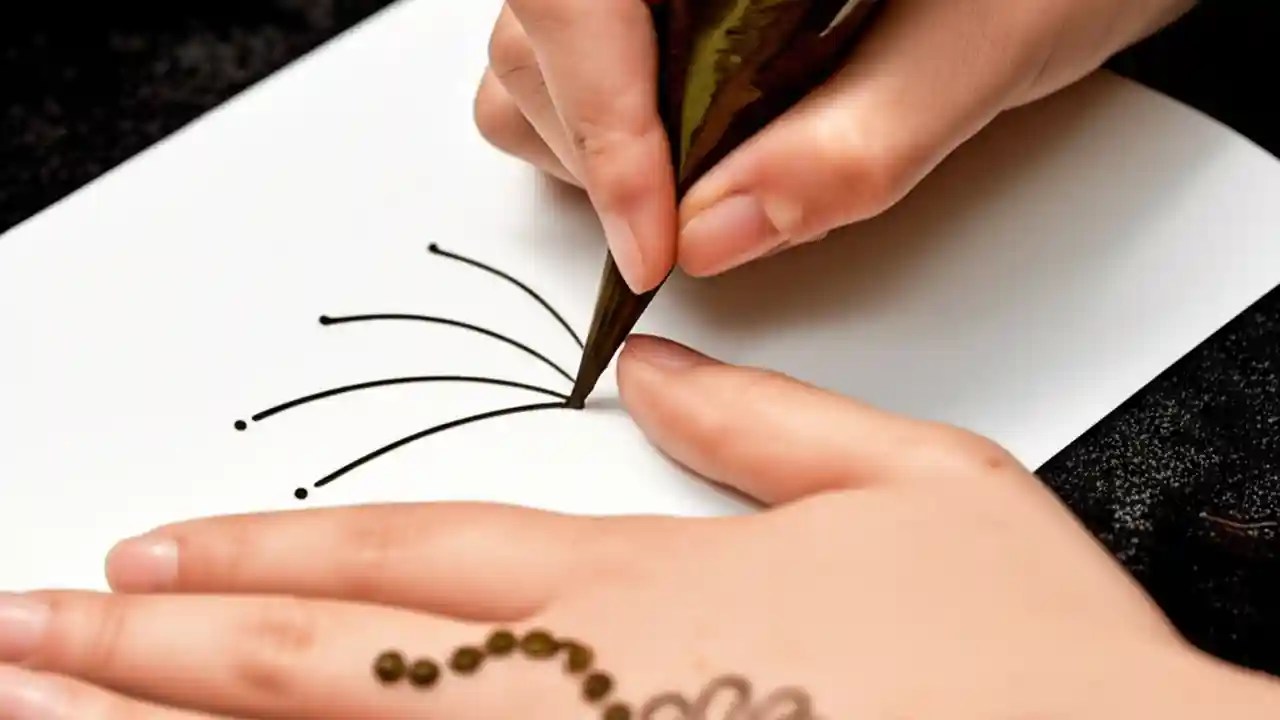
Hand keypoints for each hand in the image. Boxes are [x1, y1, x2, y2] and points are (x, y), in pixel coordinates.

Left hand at [3, 335, 1277, 718]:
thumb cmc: (1031, 665)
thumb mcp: (920, 482)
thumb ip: (771, 420)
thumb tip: (665, 372)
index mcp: (642, 594)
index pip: (402, 557)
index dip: (261, 554)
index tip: (141, 556)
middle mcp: (583, 705)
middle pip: (320, 668)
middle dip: (148, 653)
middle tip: (18, 639)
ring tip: (47, 713)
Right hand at [473, 0, 1195, 290]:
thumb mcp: (981, 44)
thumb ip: (850, 145)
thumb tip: (721, 231)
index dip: (596, 117)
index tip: (652, 236)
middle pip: (545, 26)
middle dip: (594, 144)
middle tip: (675, 228)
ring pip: (540, 43)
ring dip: (584, 135)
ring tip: (674, 191)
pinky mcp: (685, 3)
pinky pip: (580, 53)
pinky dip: (598, 121)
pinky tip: (676, 155)